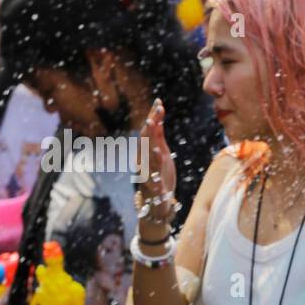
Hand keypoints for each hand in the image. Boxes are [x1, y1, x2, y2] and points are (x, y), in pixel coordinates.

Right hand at [136, 99, 177, 240]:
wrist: (157, 202)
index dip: (153, 117)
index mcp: (146, 151)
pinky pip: (155, 186)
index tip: (159, 103)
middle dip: (150, 132)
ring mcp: (148, 176)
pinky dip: (156, 183)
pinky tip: (159, 180)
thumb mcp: (160, 152)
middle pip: (146, 144)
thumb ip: (158, 136)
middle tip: (154, 117)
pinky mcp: (155, 190)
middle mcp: (144, 162)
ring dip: (152, 155)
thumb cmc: (159, 174)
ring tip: (156, 147)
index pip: (149, 131)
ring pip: (148, 164)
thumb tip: (157, 115)